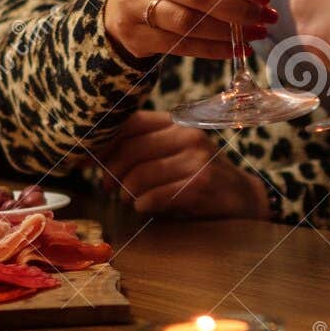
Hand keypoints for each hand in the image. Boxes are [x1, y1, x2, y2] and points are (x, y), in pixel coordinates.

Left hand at [98, 110, 268, 217]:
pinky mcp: (200, 185)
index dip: (102, 142)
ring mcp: (196, 160)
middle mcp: (187, 136)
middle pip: (130, 150)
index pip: (130, 123)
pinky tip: (145, 207)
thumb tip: (93, 155)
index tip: (86, 159)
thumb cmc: (199, 176)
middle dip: (110, 172)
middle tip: (107, 187)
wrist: (243, 198)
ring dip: (126, 192)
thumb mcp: (174, 154)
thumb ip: (142, 149)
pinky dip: (142, 205)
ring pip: (139, 175)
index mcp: (177, 123)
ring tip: (128, 199)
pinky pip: (154, 196)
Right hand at [104, 0, 279, 60]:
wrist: (126, 5)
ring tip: (257, 33)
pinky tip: (238, 48)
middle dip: (238, 8)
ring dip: (229, 31)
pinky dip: (214, 49)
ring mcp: (134, 4)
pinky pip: (181, 45)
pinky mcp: (136, 34)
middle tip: (265, 17)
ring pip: (188, 22)